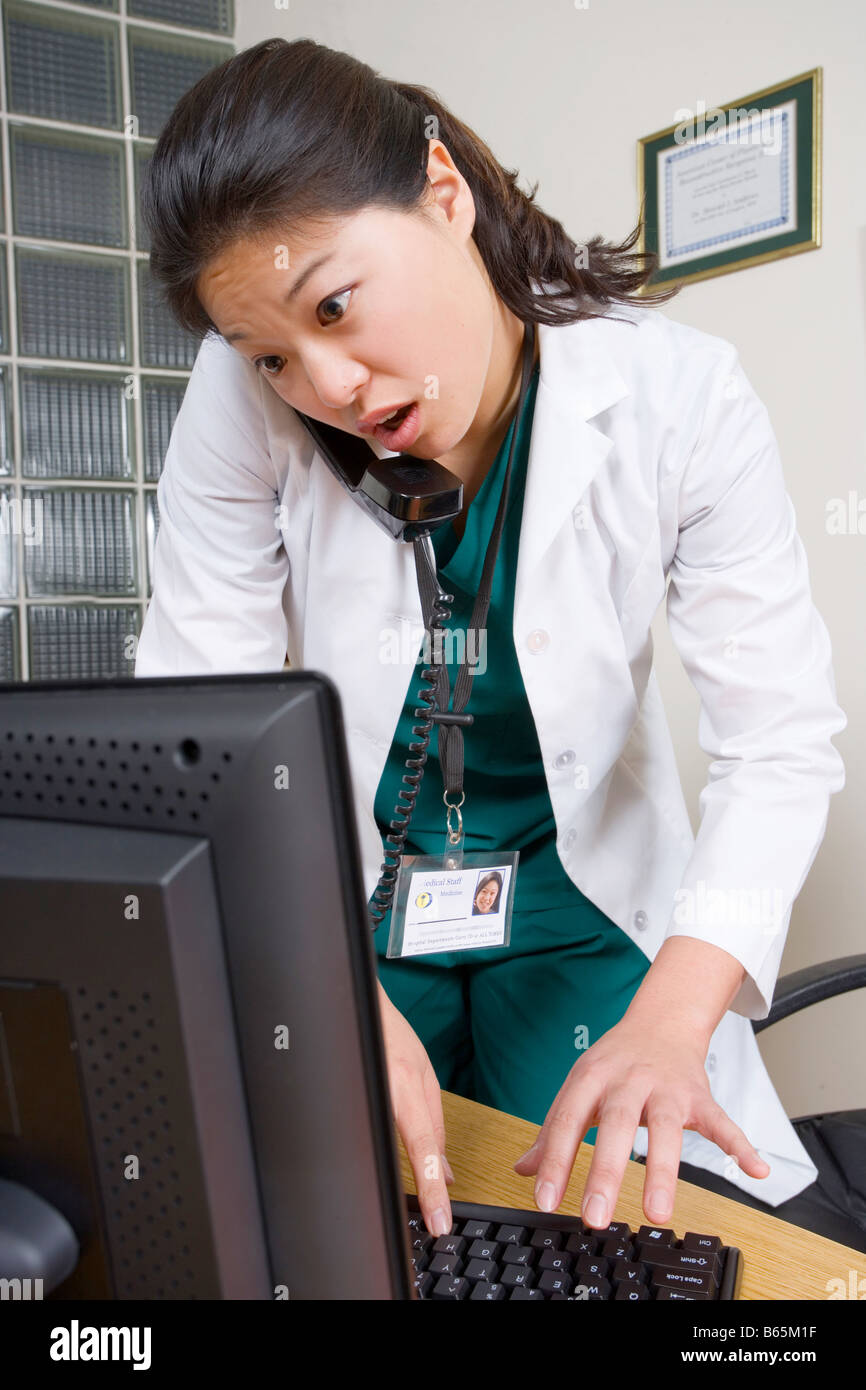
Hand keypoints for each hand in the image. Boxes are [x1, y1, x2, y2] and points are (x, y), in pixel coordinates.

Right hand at [377, 981, 453, 1235]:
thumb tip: (444, 1172)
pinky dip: (376, 1152)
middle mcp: (380, 1095)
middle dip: (419, 1184)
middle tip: (432, 1211)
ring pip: (379, 1153)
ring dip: (396, 1166)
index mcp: (404, 1087)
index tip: (438, 1220)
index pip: (422, 1148)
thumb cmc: (390, 1035)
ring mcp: (358, 1101)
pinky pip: (362, 1140)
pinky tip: (381, 1154)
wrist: (355, 1010)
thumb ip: (435, 1125)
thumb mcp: (424, 1075)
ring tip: (411, 1176)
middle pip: (399, 1157)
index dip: (430, 1189)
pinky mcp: (342, 1107)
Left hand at [513, 1011, 770, 1229]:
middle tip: (595, 1216)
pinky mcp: (700, 1097)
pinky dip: (740, 1145)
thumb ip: (554, 1131)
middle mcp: (630, 1080)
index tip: (545, 1201)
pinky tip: (756, 1170)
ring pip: (667, 1129)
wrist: (661, 1022)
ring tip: (657, 1213)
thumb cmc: (615, 1061)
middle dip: (605, 1171)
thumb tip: (524, 1171)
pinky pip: (722, 1123)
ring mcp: (668, 1088)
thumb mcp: (579, 1086)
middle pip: (617, 1124)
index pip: (568, 1119)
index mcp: (593, 1077)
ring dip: (662, 1171)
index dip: (555, 1161)